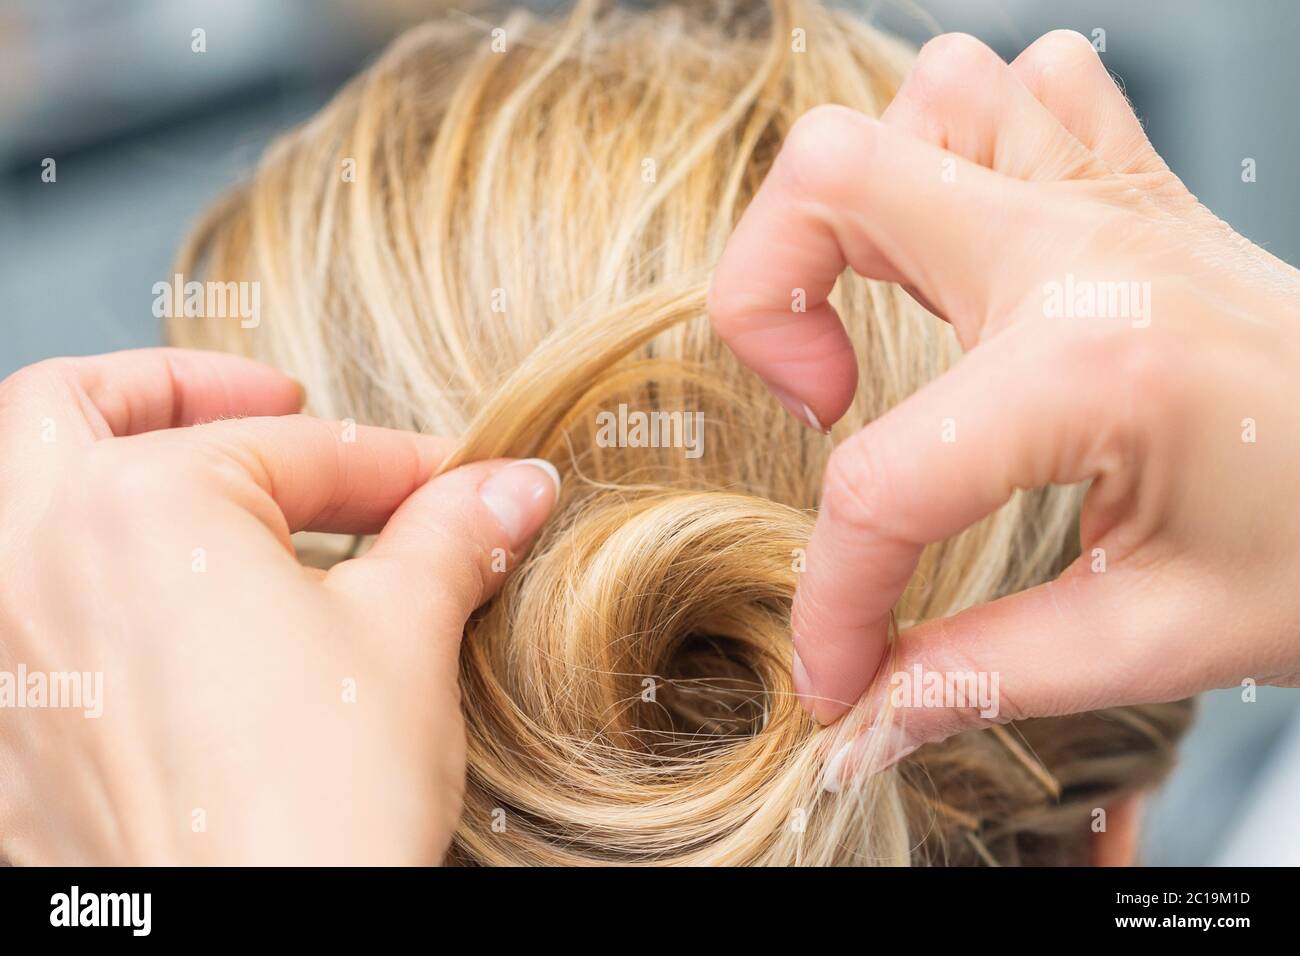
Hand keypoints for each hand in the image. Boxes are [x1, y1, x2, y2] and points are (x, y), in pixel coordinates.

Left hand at [0, 348, 557, 862]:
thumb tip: (511, 487)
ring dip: (110, 480)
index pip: (293, 452)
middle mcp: (32, 563)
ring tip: (214, 508)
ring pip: (18, 513)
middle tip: (261, 404)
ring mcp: (2, 657)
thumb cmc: (318, 805)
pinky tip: (177, 631)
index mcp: (140, 507)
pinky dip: (88, 588)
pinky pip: (23, 624)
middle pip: (67, 411)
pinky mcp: (6, 743)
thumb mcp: (406, 641)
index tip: (451, 486)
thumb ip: (450, 538)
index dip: (393, 464)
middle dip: (169, 389)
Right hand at [708, 32, 1299, 778]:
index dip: (830, 601)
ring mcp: (1111, 201)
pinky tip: (975, 244)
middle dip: (763, 296)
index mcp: (1091, 366)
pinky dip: (969, 145)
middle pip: (834, 175)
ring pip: (929, 95)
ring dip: (869, 196)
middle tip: (822, 404)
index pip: (880, 482)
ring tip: (891, 303)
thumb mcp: (1160, 638)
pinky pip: (1027, 88)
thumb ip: (983, 674)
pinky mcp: (1134, 190)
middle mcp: (1083, 253)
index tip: (836, 674)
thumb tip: (861, 724)